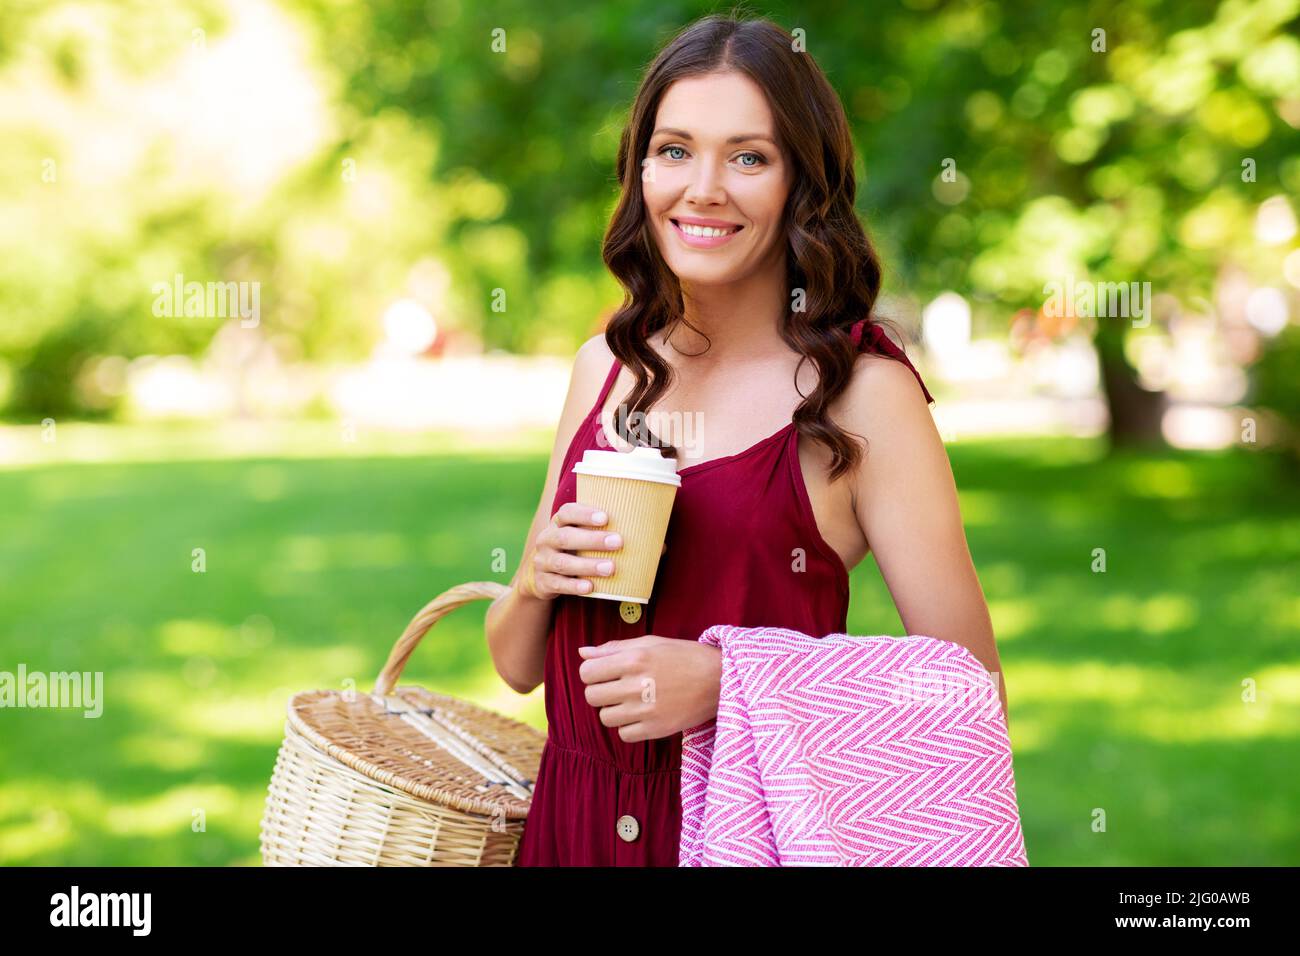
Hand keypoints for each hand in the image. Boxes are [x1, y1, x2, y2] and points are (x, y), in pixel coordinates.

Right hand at [519, 503, 621, 600]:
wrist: (542, 576)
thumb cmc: (572, 550)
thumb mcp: (578, 535)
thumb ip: (598, 529)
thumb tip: (638, 524)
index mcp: (557, 523)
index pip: (567, 512)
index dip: (585, 514)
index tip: (606, 518)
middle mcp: (546, 540)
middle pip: (566, 537)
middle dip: (593, 540)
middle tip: (618, 542)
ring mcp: (543, 562)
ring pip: (563, 563)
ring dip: (588, 565)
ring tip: (610, 568)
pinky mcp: (543, 582)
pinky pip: (558, 584)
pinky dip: (574, 586)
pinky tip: (590, 587)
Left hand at [576, 635, 720, 742]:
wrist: (720, 679)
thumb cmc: (684, 656)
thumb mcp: (651, 643)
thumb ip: (614, 648)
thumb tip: (582, 652)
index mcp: (634, 659)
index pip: (587, 672)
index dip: (592, 673)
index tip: (605, 673)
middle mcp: (637, 684)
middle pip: (592, 696)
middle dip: (600, 691)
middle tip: (617, 688)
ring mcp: (646, 710)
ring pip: (605, 717)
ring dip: (614, 710)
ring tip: (631, 701)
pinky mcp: (657, 729)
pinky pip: (624, 735)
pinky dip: (629, 727)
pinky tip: (642, 715)